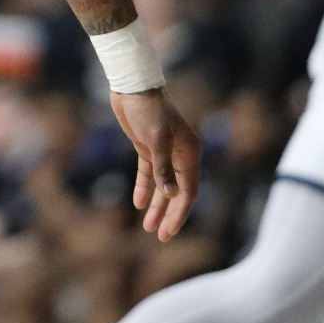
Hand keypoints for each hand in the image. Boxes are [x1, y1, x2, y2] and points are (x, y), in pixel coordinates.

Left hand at [109, 88, 202, 241]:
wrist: (133, 86)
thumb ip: (163, 168)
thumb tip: (172, 195)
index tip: (169, 232)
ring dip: (156, 205)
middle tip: (161, 236)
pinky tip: (139, 204)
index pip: (188, 191)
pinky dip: (145, 188)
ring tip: (148, 227)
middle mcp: (180, 154)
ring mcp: (164, 151)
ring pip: (162, 185)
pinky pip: (148, 173)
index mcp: (190, 153)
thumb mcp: (156, 140)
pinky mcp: (147, 147)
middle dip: (169, 214)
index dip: (180, 213)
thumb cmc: (148, 110)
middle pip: (177, 192)